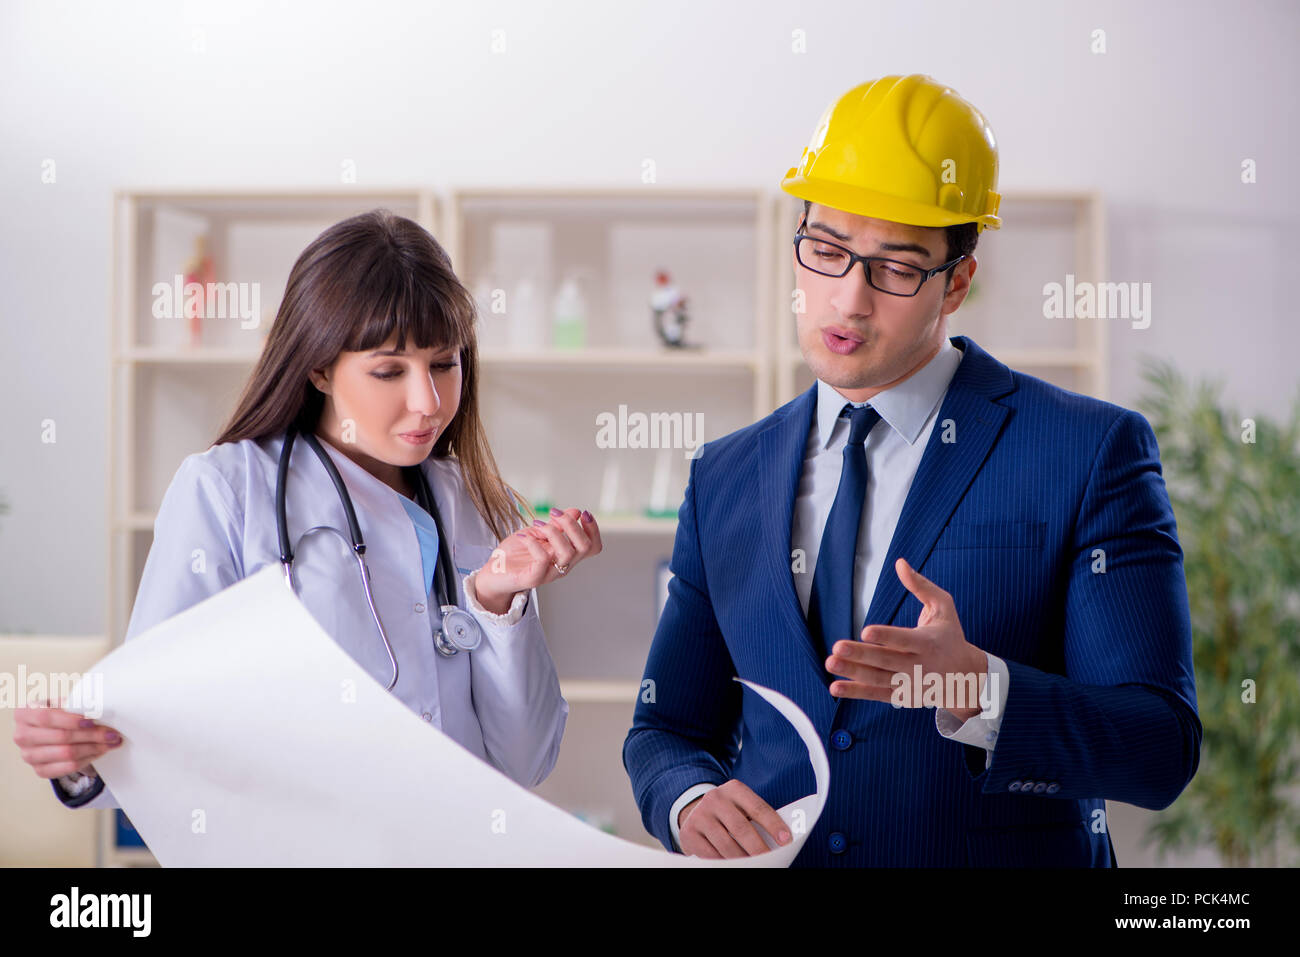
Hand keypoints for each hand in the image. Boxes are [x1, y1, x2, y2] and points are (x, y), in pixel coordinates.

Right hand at [13, 701, 122, 778]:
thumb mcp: (63, 702)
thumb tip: (98, 706)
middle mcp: (22, 735)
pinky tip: (100, 751)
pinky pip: (68, 767)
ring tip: (111, 742)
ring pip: (67, 754)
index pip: (46, 717)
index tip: (92, 720)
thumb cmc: (59, 713)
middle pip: (60, 737)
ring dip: (94, 748)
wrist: (52, 730)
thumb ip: (76, 703)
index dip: (71, 719)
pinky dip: (88, 759)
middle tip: (112, 733)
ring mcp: (28, 755)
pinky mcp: (39, 770)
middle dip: (91, 735)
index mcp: (24, 713)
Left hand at [474, 508, 602, 612]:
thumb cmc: (516, 553)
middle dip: (572, 524)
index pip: (593, 546)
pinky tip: (523, 536)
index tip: (583, 513)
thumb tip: (576, 511)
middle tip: (554, 513)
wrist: (494, 573)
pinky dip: (534, 542)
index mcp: (566, 556)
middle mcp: (563, 566)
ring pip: (567, 552)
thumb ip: (556, 525)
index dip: (593, 529)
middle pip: (585, 547)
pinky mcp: (534, 578)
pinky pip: (543, 559)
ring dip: (553, 531)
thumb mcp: (538, 533)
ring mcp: (549, 574)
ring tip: (537, 524)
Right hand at [677, 779, 791, 858]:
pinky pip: (710, 854)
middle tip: (770, 861)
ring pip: (726, 844)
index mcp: (734, 789)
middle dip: (758, 848)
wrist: (696, 811)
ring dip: (743, 860)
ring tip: (754, 866)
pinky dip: (724, 863)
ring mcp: (700, 815)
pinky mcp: (689, 832)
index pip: (757, 807)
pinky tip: (734, 866)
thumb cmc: (729, 813)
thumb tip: (779, 840)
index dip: (773, 825)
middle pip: (741, 828)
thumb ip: (757, 819)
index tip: (786, 840)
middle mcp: (715, 799)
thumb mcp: (742, 808)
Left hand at [826, 557, 987, 720]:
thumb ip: (921, 586)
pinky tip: (835, 687)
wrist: (967, 677)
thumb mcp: (943, 607)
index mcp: (928, 642)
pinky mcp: (902, 696)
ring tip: (830, 663)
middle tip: (837, 648)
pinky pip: (876, 694)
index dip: (885, 636)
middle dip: (861, 655)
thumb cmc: (950, 636)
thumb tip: (899, 563)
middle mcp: (919, 665)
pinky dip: (856, 692)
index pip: (904, 639)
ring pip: (879, 679)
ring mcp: (910, 683)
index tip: (866, 631)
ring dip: (853, 672)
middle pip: (886, 660)